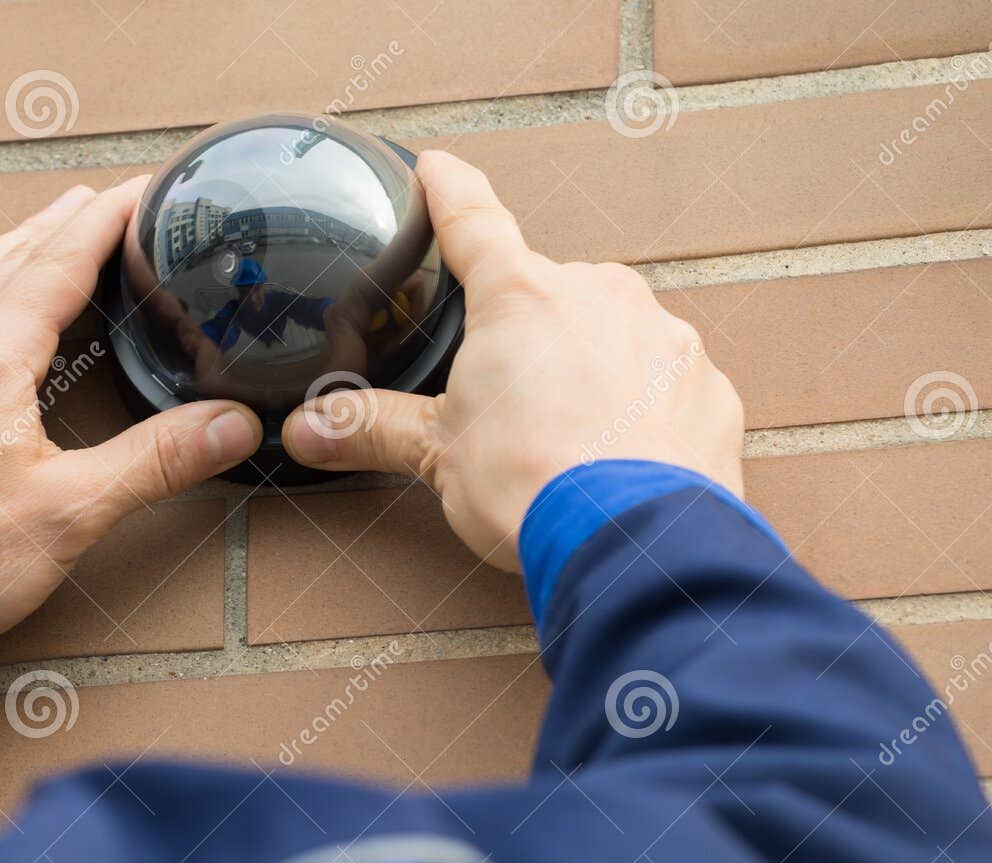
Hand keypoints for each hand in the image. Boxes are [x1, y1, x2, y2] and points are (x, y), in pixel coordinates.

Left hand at [0, 180, 262, 696]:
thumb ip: (155, 461)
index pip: (62, 265)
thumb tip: (228, 426)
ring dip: (1, 246)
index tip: (141, 195)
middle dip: (63, 227)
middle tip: (103, 202)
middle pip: (10, 263)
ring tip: (37, 222)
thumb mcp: (72, 512)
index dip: (107, 224)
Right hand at [281, 150, 744, 570]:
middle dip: (528, 335)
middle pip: (547, 294)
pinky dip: (641, 412)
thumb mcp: (435, 454)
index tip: (438, 167)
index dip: (448, 190)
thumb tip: (307, 429)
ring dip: (589, 372)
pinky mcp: (708, 387)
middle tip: (506, 399)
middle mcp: (598, 296)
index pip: (472, 221)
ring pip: (612, 335)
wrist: (632, 542)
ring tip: (566, 441)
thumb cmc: (532, 483)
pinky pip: (664, 384)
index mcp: (519, 297)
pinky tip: (618, 459)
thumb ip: (371, 427)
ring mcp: (662, 337)